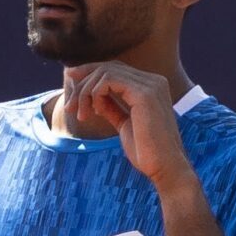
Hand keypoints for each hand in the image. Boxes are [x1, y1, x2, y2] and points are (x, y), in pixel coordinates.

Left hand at [63, 62, 192, 186]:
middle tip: (69, 107)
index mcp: (152, 87)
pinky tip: (94, 111)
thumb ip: (112, 108)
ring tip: (81, 115)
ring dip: (85, 92)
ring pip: (105, 72)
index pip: (116, 69)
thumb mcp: (124, 125)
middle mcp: (154, 81)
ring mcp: (151, 85)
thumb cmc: (147, 152)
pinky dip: (94, 93)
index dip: (90, 74)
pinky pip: (108, 81)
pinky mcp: (144, 94)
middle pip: (108, 67)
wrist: (165, 168)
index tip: (71, 86)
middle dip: (83, 83)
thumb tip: (94, 97)